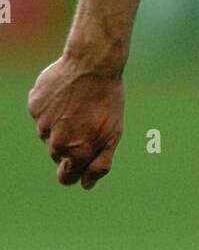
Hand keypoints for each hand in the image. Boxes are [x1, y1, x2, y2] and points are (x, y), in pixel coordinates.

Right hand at [27, 53, 124, 189]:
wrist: (92, 64)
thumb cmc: (107, 100)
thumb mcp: (113, 134)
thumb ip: (100, 164)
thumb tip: (86, 185)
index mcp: (76, 153)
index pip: (66, 178)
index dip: (76, 170)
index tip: (83, 157)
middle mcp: (55, 143)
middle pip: (58, 155)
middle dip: (71, 144)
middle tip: (86, 122)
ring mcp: (42, 124)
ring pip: (48, 134)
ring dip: (61, 124)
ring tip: (77, 105)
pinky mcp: (34, 106)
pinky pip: (41, 114)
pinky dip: (51, 108)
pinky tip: (65, 95)